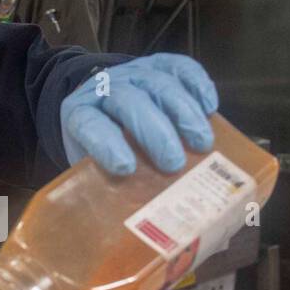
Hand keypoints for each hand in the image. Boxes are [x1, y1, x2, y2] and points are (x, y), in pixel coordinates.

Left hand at [60, 53, 218, 174]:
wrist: (103, 106)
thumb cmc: (103, 148)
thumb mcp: (95, 168)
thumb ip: (111, 188)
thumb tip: (147, 226)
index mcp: (79, 114)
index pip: (89, 124)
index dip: (106, 144)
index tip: (126, 168)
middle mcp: (105, 88)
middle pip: (129, 101)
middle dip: (154, 132)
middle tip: (174, 164)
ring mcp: (134, 72)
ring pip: (158, 83)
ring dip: (183, 113)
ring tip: (202, 143)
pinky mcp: (159, 64)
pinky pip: (179, 67)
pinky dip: (197, 85)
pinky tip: (210, 107)